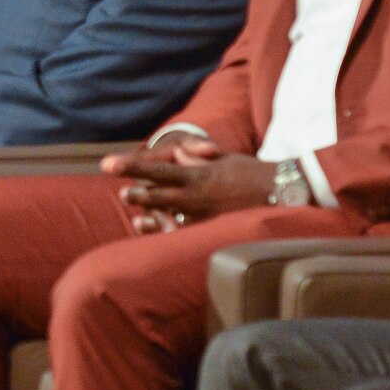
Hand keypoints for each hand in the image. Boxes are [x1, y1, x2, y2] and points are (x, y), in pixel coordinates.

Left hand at [100, 142, 274, 227]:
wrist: (281, 193)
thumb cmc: (249, 172)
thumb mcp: (222, 158)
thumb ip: (196, 156)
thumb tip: (176, 154)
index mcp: (197, 174)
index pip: (156, 170)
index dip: (131, 167)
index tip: (107, 164)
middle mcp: (196, 196)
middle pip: (157, 196)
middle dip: (137, 195)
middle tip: (122, 194)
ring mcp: (202, 216)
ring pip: (167, 218)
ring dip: (149, 216)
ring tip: (136, 217)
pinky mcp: (211, 231)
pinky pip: (185, 235)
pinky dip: (168, 233)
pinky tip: (157, 231)